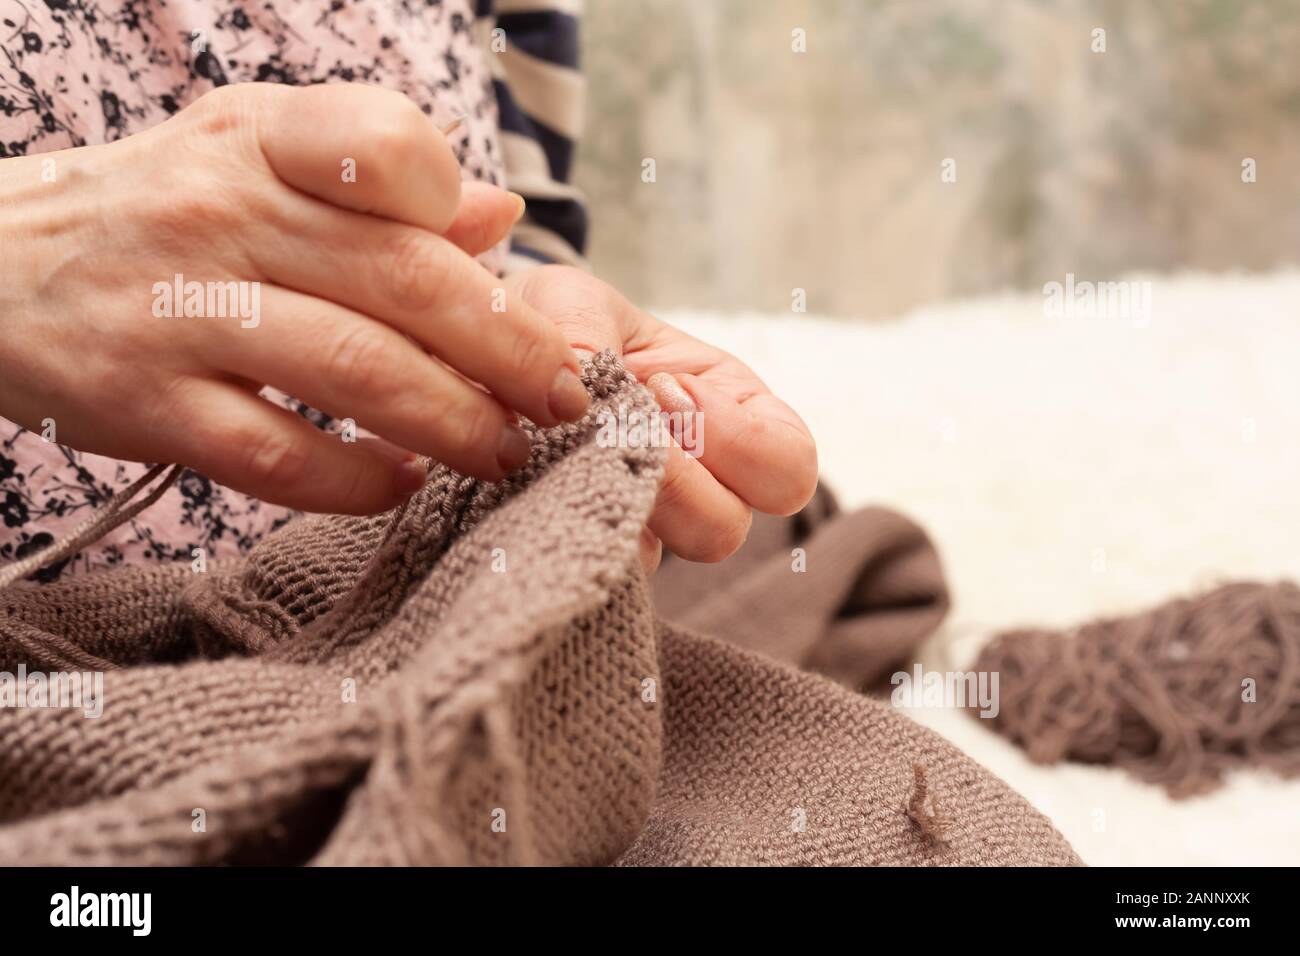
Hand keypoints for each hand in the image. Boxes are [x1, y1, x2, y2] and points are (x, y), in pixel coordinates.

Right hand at [0, 83, 590, 514]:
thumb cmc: (159, 212)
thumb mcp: (256, 160)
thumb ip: (374, 185)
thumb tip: (497, 213)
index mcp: (259, 140)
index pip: (385, 146)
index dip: (464, 212)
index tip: (517, 272)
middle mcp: (219, 214)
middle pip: (404, 282)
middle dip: (509, 350)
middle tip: (567, 398)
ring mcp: (178, 311)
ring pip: (356, 372)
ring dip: (455, 423)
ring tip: (510, 450)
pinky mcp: (146, 404)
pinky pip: (279, 457)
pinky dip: (357, 481)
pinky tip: (403, 485)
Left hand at [503, 266, 818, 569]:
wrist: (494, 356)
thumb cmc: (557, 321)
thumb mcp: (575, 305)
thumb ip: (588, 334)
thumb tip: (586, 391)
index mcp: (731, 413)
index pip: (789, 466)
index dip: (738, 441)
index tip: (669, 389)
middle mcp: (702, 481)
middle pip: (727, 529)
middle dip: (673, 480)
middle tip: (621, 424)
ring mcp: (646, 525)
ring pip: (657, 561)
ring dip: (623, 503)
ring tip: (576, 445)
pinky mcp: (589, 549)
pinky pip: (593, 566)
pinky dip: (569, 525)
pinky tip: (538, 474)